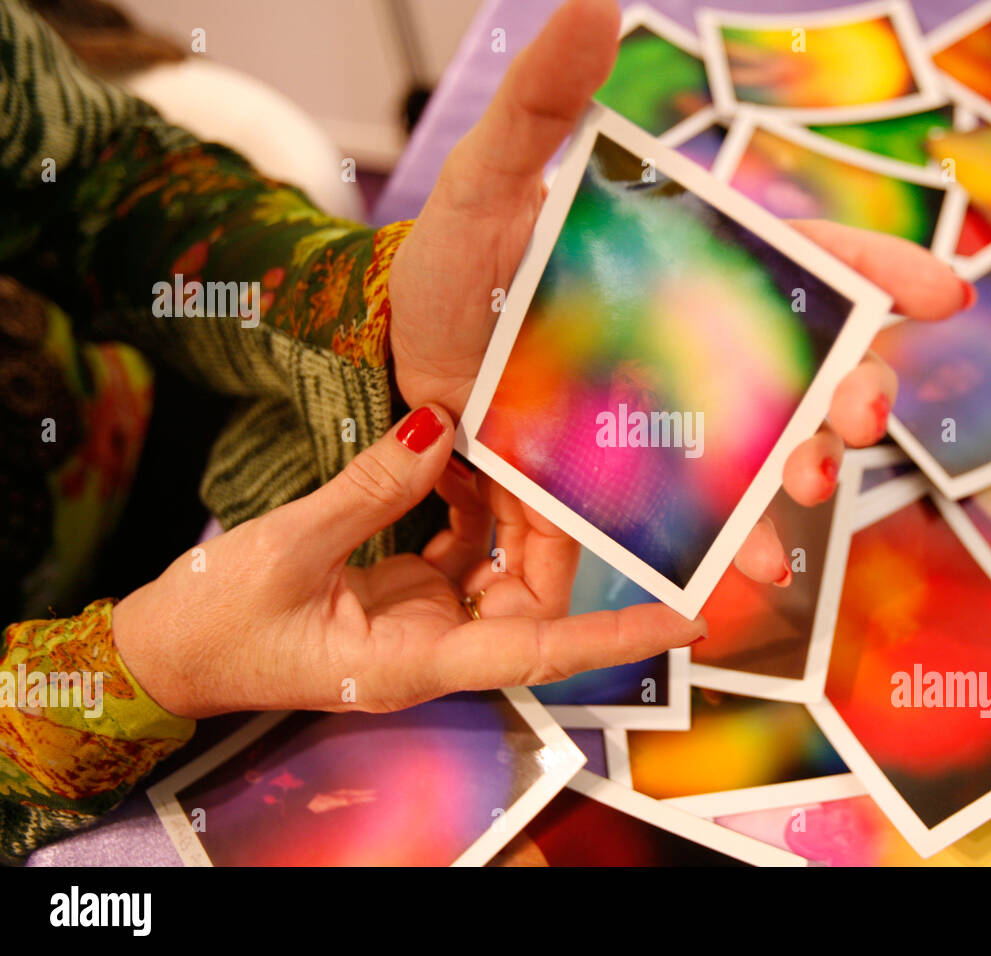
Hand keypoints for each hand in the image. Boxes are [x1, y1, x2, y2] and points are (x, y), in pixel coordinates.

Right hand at [112, 405, 705, 718]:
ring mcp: (425, 619)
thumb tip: (439, 432)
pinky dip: (471, 506)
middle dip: (553, 533)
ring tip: (508, 444)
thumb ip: (370, 491)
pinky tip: (462, 460)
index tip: (686, 622)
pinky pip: (464, 549)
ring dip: (511, 512)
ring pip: (504, 570)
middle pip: (533, 599)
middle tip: (560, 457)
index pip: (540, 653)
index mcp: (414, 661)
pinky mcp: (407, 592)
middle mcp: (436, 646)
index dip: (616, 638)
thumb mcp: (289, 549)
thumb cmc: (216, 622)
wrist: (166, 654)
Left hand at [387, 0, 972, 586]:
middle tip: (864, 413)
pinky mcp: (622, 488)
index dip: (880, 278)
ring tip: (800, 502)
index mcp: (688, 270)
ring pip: (759, 459)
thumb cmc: (449, 262)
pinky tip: (726, 575)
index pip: (805, 267)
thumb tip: (593, 1)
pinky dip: (709, 551)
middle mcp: (695, 352)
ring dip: (795, 483)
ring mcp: (665, 426)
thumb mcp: (489, 177)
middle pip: (805, 374)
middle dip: (852, 396)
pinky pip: (683, 523)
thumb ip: (543, 102)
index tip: (944, 295)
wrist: (389, 360)